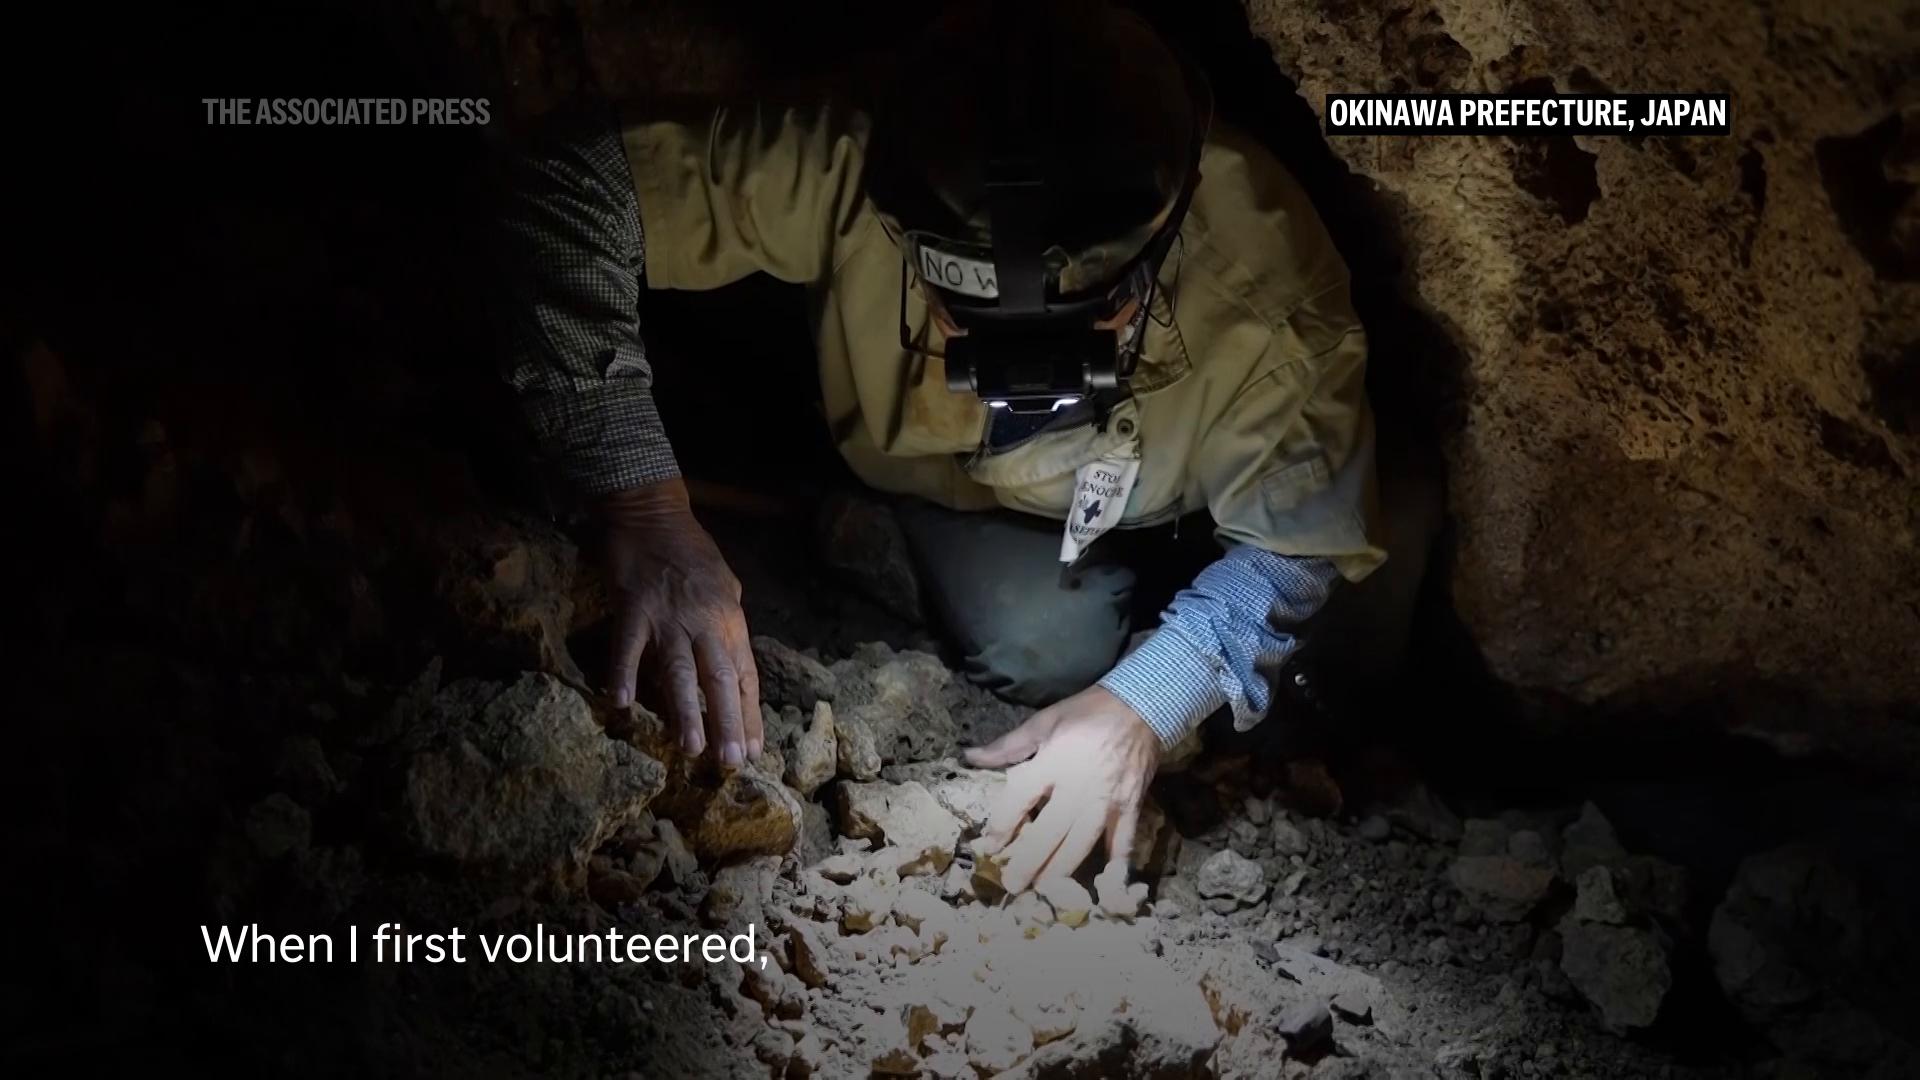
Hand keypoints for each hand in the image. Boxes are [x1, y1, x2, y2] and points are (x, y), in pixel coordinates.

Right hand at [602, 478, 761, 765]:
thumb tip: (733, 666)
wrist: (653, 512)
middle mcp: (705, 620)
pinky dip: (623, 674)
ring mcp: (668, 615)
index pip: (744, 674)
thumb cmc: (692, 552)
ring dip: (686, 711)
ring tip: (690, 748)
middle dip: (727, 723)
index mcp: (730, 619)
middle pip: (719, 679)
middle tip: (731, 763)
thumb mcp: (726, 587)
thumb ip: (728, 627)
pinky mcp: (633, 606)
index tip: (753, 750)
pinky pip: (627, 646)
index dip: (749, 714)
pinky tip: (621, 704)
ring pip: (679, 670)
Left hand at [965, 685, 1160, 895]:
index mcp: (1053, 761)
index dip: (1002, 824)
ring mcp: (1107, 799)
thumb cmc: (1087, 713)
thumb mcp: (1044, 721)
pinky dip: (1116, 865)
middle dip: (1030, 860)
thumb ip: (1007, 746)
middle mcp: (1079, 785)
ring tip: (1045, 891)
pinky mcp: (1130, 806)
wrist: (1141, 705)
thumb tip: (970, 756)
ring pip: (1082, 842)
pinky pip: (1123, 841)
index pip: (1020, 798)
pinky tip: (1106, 888)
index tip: (989, 845)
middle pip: (1050, 830)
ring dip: (1063, 869)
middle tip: (1013, 885)